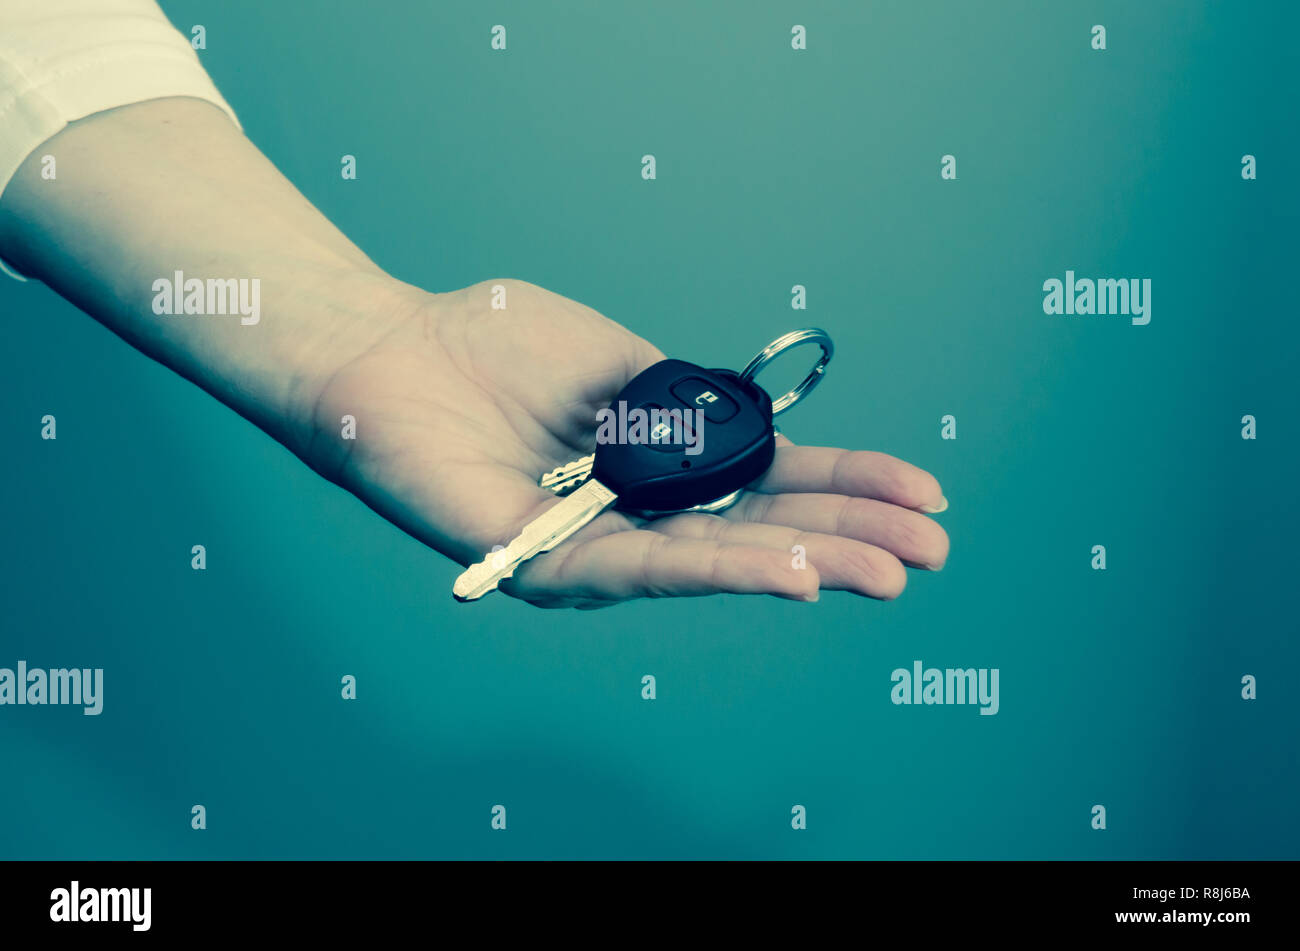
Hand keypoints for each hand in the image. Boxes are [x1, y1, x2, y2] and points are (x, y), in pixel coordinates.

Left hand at [297, 279, 949, 608]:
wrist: (389, 349)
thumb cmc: (492, 346)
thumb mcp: (620, 363)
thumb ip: (686, 403)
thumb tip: (763, 429)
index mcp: (662, 466)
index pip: (768, 483)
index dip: (845, 487)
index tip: (922, 490)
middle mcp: (637, 519)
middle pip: (757, 533)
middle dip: (850, 539)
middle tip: (932, 551)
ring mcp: (593, 548)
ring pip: (712, 562)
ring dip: (805, 566)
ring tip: (885, 573)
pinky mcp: (542, 565)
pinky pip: (638, 571)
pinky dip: (718, 573)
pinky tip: (791, 575)